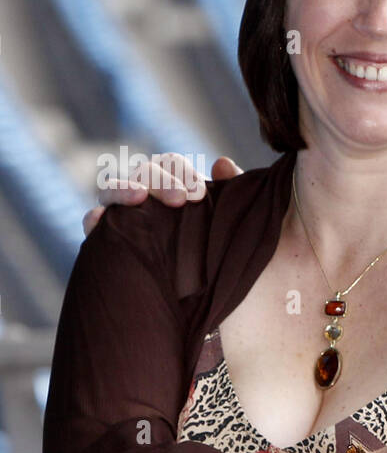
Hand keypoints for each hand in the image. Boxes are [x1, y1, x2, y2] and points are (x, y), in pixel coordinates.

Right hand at [83, 153, 242, 235]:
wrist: (198, 289)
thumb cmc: (213, 245)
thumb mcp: (227, 220)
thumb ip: (230, 190)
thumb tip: (222, 163)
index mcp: (172, 183)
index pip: (170, 164)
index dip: (182, 172)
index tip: (198, 194)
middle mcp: (144, 193)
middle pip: (142, 172)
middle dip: (160, 181)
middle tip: (181, 200)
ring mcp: (121, 213)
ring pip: (111, 189)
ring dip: (124, 189)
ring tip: (139, 196)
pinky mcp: (105, 237)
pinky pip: (92, 222)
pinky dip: (93, 217)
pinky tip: (99, 220)